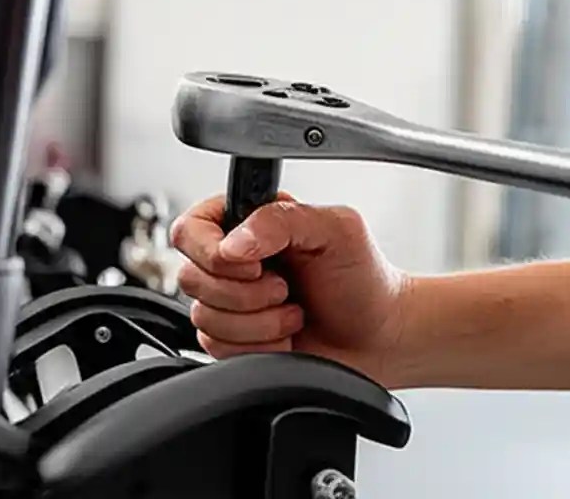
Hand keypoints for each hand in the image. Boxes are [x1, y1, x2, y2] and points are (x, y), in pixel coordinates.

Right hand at [170, 194, 411, 385]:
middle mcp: (233, 260)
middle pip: (192, 278)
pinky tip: (285, 337)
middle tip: (286, 289)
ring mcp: (230, 303)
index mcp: (248, 222)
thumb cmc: (364, 279)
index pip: (190, 229)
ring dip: (258, 324)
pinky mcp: (233, 340)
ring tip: (293, 313)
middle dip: (246, 294)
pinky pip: (217, 349)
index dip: (215, 253)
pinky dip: (258, 348)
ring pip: (204, 318)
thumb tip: (232, 244)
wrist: (379, 336)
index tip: (258, 265)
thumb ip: (282, 220)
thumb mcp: (336, 230)